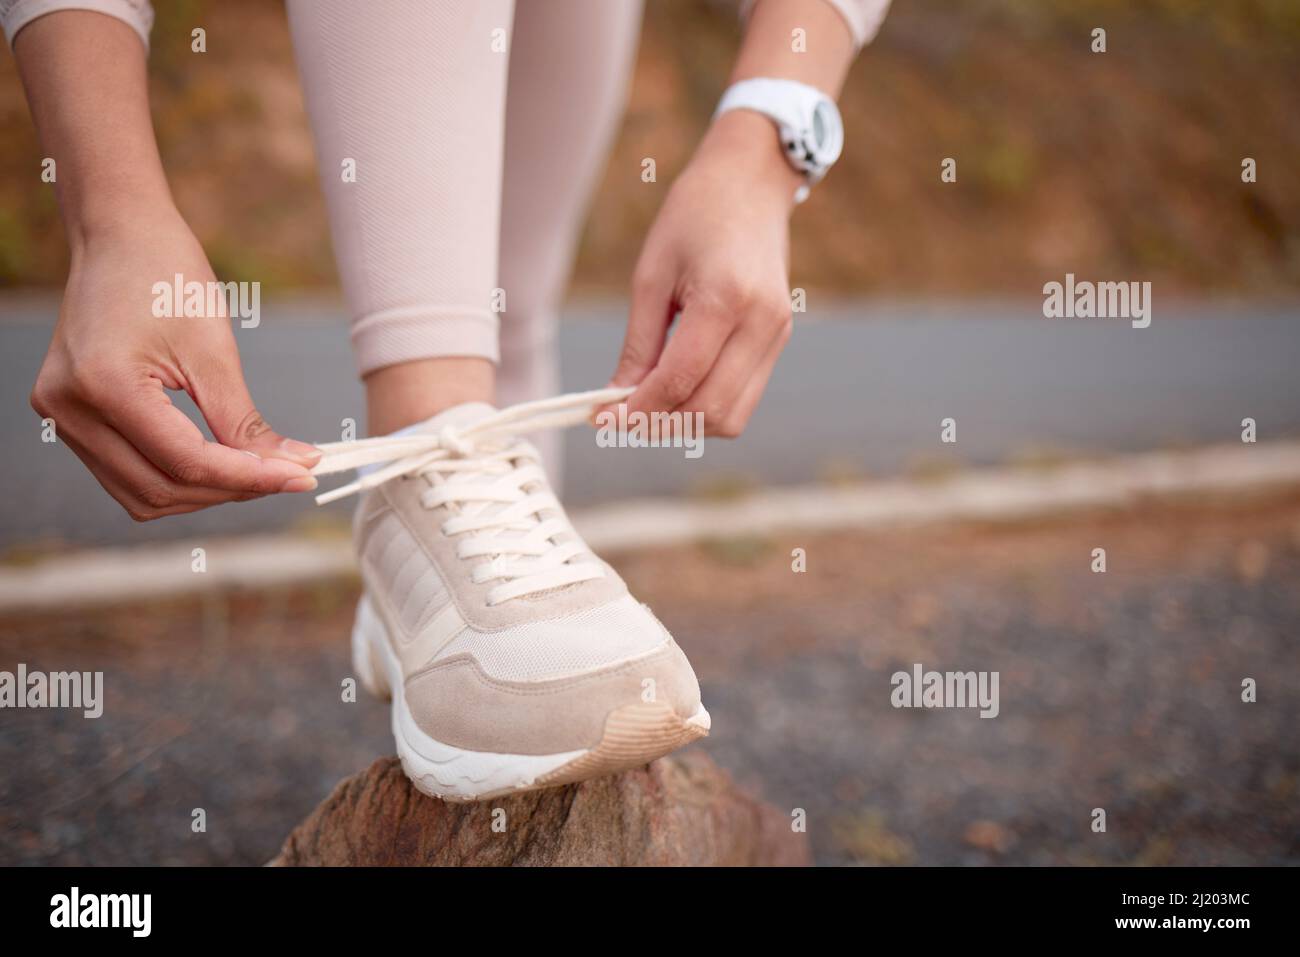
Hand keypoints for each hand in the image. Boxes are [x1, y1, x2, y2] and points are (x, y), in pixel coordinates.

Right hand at [30, 209, 320, 520]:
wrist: (119, 237)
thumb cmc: (167, 277)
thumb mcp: (213, 350)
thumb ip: (245, 421)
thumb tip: (295, 467)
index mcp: (102, 385)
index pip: (186, 462)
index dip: (250, 478)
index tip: (302, 477)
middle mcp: (69, 410)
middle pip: (161, 489)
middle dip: (230, 489)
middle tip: (287, 473)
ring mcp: (62, 418)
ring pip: (141, 495)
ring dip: (203, 493)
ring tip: (255, 470)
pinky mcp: (69, 419)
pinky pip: (126, 475)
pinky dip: (175, 479)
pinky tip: (217, 462)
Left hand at [606, 110, 798, 437]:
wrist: (750, 183)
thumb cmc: (693, 217)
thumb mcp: (651, 275)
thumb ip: (638, 344)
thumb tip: (616, 399)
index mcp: (726, 299)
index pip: (679, 380)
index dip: (637, 409)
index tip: (600, 418)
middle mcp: (761, 324)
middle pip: (709, 409)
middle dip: (659, 423)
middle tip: (619, 417)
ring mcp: (777, 335)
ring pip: (731, 416)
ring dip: (684, 423)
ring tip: (645, 405)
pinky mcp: (779, 340)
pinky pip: (743, 398)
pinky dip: (706, 407)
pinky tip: (675, 391)